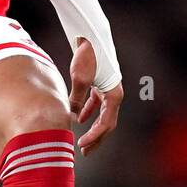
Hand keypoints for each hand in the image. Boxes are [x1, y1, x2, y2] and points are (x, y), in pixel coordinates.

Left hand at [68, 39, 122, 155]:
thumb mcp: (80, 78)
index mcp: (114, 95)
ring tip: (83, 141)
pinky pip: (97, 103)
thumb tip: (72, 117)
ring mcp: (108, 89)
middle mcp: (114, 93)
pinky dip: (89, 112)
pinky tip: (79, 119)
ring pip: (103, 114)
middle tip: (84, 152)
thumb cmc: (88, 55)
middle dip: (96, 139)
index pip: (106, 123)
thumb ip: (77, 99)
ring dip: (93, 128)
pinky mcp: (101, 84)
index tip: (81, 145)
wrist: (91, 35)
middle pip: (107, 123)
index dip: (94, 136)